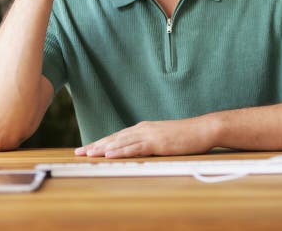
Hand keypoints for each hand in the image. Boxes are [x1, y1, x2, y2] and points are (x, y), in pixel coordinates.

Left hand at [74, 117, 219, 158]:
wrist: (203, 130)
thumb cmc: (186, 136)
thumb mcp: (164, 139)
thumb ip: (150, 143)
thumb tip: (138, 151)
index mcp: (144, 128)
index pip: (118, 137)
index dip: (101, 142)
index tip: (86, 148)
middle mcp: (143, 129)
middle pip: (114, 138)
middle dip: (95, 145)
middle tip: (78, 152)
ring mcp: (149, 135)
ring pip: (121, 142)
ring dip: (103, 148)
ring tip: (88, 153)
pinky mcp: (157, 142)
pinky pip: (135, 147)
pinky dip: (120, 151)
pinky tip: (109, 154)